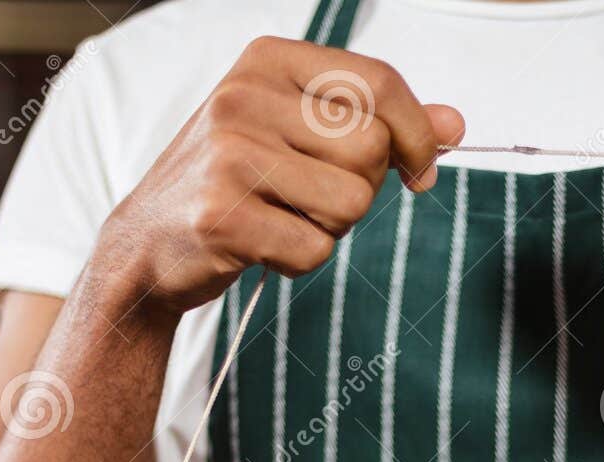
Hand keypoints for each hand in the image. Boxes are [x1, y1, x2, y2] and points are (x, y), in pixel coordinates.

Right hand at [96, 37, 463, 315]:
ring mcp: (228, 156)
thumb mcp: (299, 133)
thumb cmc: (235, 183)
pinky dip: (301, 259)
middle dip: (362, 188)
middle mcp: (242, 97)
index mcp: (266, 61)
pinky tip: (264, 246)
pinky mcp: (222, 216)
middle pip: (371, 149)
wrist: (148, 245)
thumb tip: (455, 125)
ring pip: (351, 203)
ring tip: (283, 218)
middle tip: (314, 197)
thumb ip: (378, 123)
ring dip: (332, 228)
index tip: (421, 170)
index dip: (417, 133)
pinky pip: (315, 248)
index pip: (379, 82)